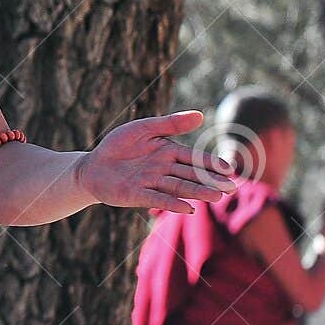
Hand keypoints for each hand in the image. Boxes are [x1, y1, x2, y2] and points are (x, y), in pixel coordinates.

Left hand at [72, 110, 236, 213]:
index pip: (194, 158)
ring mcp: (151, 183)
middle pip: (191, 175)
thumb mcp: (144, 128)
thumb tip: (201, 115)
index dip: (211, 164)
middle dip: (211, 181)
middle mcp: (163, 169)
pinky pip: (157, 199)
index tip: (229, 170)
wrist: (92, 165)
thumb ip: (171, 124)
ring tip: (216, 196)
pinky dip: (172, 203)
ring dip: (197, 192)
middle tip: (231, 188)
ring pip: (178, 187)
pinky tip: (188, 208)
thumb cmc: (118, 145)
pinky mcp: (137, 195)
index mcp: (168, 152)